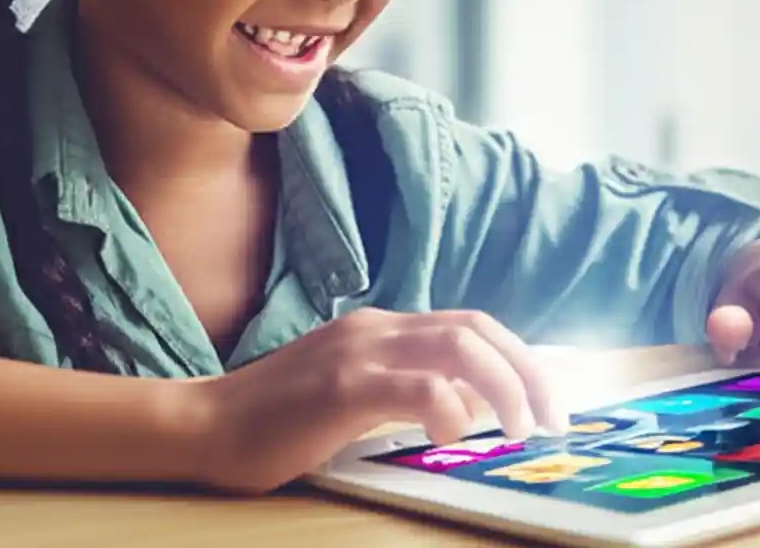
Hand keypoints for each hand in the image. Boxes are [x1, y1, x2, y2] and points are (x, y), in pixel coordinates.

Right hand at [194, 308, 564, 493]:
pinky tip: (449, 436)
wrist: (207, 425)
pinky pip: (417, 387)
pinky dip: (449, 409)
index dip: (518, 358)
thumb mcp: (355, 396)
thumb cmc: (277, 419)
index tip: (545, 399)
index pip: (469, 324)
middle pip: (476, 328)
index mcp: (380, 328)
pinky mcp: (342, 386)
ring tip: (518, 428)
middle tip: (551, 417)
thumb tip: (471, 403)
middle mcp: (375, 328)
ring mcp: (358, 352)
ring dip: (504, 386)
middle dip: (527, 370)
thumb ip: (409, 389)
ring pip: (458, 347)